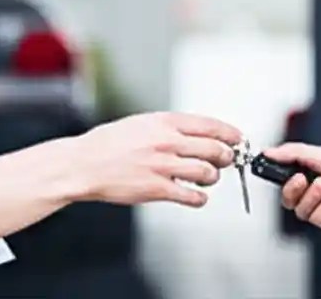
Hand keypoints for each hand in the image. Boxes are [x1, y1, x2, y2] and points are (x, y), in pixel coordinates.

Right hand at [69, 111, 242, 207]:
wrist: (83, 164)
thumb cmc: (109, 144)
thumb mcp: (142, 123)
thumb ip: (170, 127)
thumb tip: (197, 133)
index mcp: (165, 122)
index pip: (210, 125)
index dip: (230, 133)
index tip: (238, 139)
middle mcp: (167, 142)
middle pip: (215, 149)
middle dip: (227, 157)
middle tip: (226, 160)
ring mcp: (163, 166)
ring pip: (208, 173)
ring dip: (212, 177)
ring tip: (206, 178)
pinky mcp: (156, 189)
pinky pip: (191, 196)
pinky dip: (199, 198)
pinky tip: (195, 196)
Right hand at [263, 142, 320, 232]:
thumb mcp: (318, 154)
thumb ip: (291, 153)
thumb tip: (267, 151)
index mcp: (307, 174)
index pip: (283, 181)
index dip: (279, 179)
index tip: (275, 171)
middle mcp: (312, 192)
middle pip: (288, 199)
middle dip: (292, 190)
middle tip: (301, 178)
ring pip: (300, 210)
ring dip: (311, 197)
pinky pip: (316, 219)